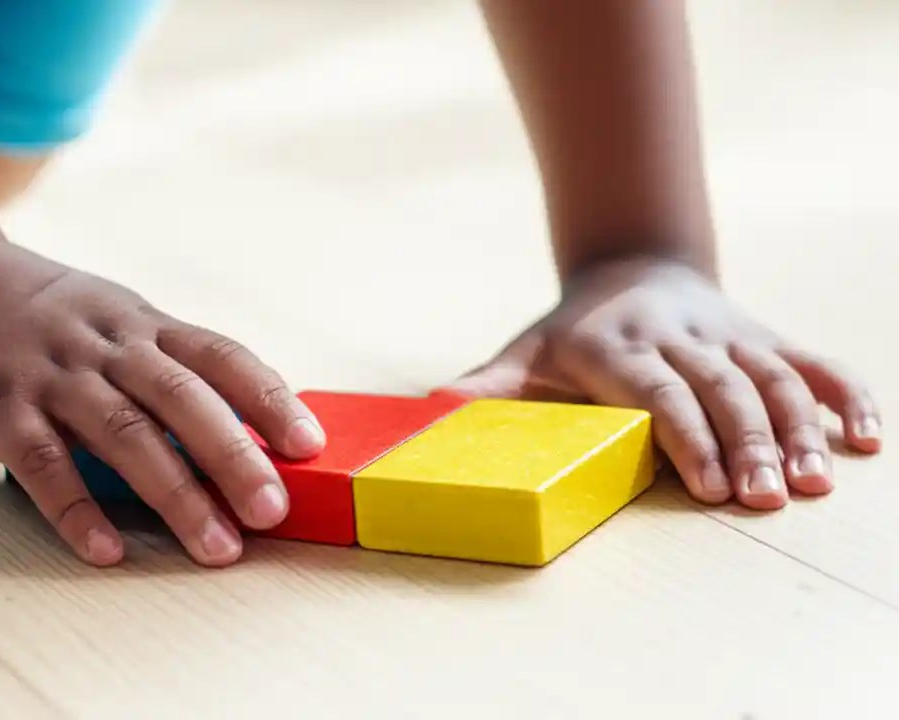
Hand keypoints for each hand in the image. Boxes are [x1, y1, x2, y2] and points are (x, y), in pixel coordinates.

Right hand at [0, 242, 325, 565]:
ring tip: (215, 547)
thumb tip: (246, 432)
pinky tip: (107, 551)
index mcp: (144, 325)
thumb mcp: (118, 320)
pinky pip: (44, 464)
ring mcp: (53, 376)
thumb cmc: (51, 318)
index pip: (220, 356)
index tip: (308, 445)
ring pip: (124, 433)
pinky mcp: (1, 409)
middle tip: (272, 512)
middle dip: (233, 457)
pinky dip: (77, 509)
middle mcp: (107, 346)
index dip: (269, 398)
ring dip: (175, 494)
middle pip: (182, 399)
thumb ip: (171, 367)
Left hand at [439, 256, 881, 509]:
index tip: (708, 486)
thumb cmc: (571, 331)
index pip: (658, 391)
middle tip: (767, 499)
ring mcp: (727, 332)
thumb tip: (435, 410)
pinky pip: (813, 361)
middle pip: (722, 387)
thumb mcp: (524, 351)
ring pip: (774, 375)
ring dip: (801, 429)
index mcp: (616, 345)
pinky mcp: (762, 335)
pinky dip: (847, 396)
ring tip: (815, 482)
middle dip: (748, 442)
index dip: (686, 435)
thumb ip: (487, 385)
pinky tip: (868, 440)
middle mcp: (677, 334)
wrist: (630, 264)